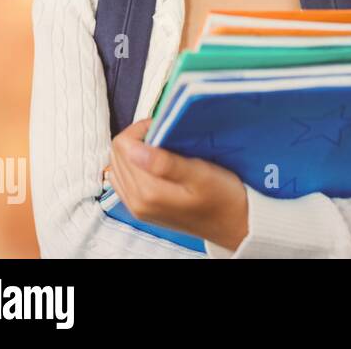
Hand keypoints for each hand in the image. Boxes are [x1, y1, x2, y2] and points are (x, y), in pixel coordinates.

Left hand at [107, 118, 248, 250]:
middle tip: (165, 135)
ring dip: (134, 151)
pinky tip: (154, 163)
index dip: (142, 129)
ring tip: (161, 148)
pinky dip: (134, 165)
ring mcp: (136, 207)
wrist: (233, 224)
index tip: (165, 127)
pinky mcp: (140, 208)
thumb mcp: (201, 175)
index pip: (123, 146)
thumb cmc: (224, 198)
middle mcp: (136, 202)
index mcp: (149, 192)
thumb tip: (133, 149)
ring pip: (117, 165)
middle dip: (138, 139)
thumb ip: (166, 163)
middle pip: (117, 154)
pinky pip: (123, 179)